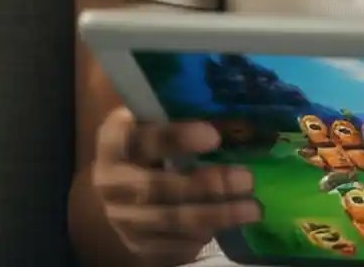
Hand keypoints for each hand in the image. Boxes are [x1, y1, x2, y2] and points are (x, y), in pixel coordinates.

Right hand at [91, 107, 261, 262]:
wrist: (122, 185)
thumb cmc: (153, 142)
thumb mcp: (160, 122)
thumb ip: (187, 117)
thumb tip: (237, 120)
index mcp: (116, 140)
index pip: (142, 139)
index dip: (177, 139)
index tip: (215, 137)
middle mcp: (111, 181)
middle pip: (157, 187)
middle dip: (207, 185)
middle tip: (247, 179)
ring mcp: (121, 217)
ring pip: (169, 220)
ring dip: (216, 216)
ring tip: (252, 208)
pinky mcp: (137, 243)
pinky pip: (172, 245)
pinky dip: (203, 236)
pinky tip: (230, 225)